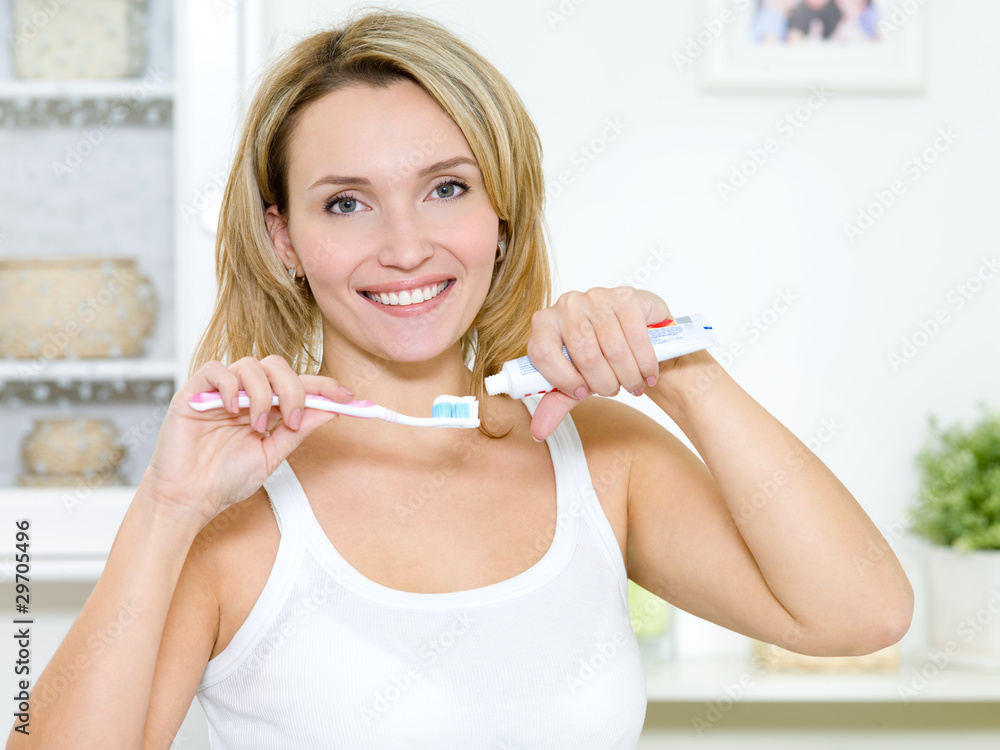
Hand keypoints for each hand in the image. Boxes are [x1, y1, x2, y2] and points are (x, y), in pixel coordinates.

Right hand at [142, 355, 355, 528]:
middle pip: (278, 366)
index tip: (348, 397)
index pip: (298, 384)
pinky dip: (230, 386)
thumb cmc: (225, 479)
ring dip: (261, 393)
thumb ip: (297, 431)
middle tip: (290, 419)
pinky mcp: (194, 391)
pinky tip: (231, 410)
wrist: (189, 498)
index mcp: (265, 407)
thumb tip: (330, 410)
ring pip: (251, 365)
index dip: (324, 386)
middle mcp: (245, 394)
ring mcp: (220, 391)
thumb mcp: (272, 455)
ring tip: (256, 425)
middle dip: (293, 389)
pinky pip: (216, 369)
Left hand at [525, 286, 671, 440]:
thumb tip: (538, 432)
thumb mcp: (574, 383)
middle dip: (603, 382)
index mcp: (544, 323)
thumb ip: (555, 404)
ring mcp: (597, 297)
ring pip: (612, 348)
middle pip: (584, 354)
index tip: (581, 393)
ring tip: (632, 385)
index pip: (543, 353)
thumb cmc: (600, 360)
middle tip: (613, 390)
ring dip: (627, 376)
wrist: (635, 338)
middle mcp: (567, 305)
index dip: (563, 380)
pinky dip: (645, 363)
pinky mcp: (626, 296)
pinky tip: (648, 374)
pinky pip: (635, 336)